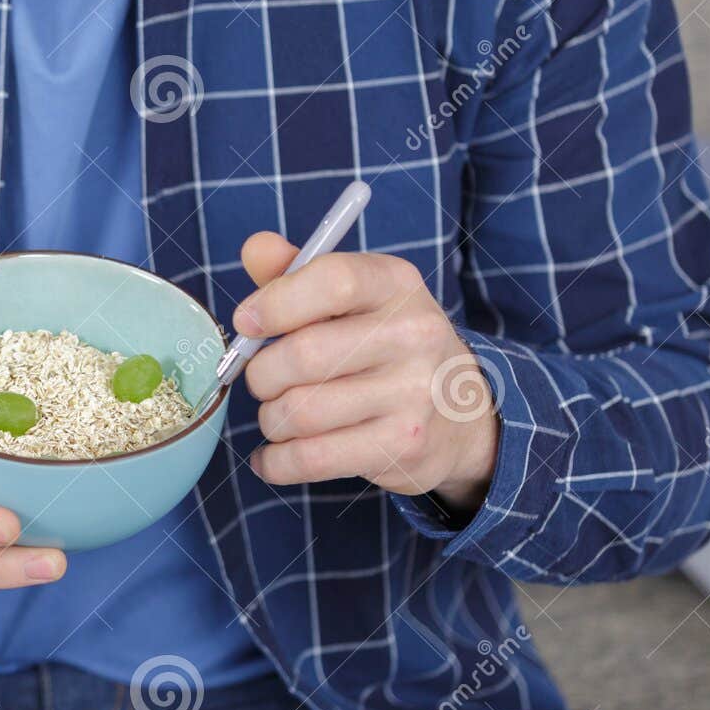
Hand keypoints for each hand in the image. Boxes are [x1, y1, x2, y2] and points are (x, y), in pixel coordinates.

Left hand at [233, 232, 499, 514]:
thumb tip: (255, 248)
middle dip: (262, 374)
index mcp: (396, 284)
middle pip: (303, 355)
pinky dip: (275, 461)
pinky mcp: (403, 448)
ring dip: (270, 418)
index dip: (275, 302)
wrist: (462, 413)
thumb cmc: (384, 345)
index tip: (247, 322)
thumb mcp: (354, 297)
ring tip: (278, 414)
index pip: (333, 280)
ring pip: (300, 411)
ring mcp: (413, 394)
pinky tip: (272, 456)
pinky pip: (311, 458)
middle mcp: (414, 333)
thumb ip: (298, 272)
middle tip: (263, 380)